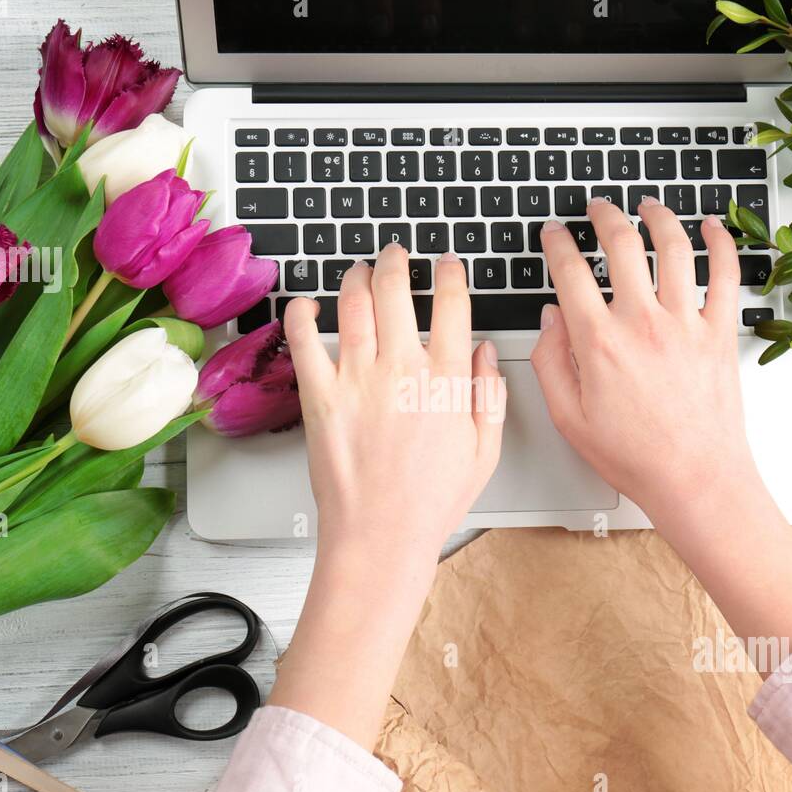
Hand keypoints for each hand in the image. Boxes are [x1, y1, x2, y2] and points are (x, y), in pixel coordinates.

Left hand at [285, 244, 505, 564]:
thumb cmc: (430, 502)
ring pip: (353, 301)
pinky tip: (307, 304)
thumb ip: (489, 395)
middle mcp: (401, 370)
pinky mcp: (320, 396)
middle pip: (396, 289)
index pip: (452, 304)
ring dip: (356, 275)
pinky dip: (302, 313)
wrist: (380, 536)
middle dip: (396, 260)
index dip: (450, 274)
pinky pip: (304, 339)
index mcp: (445, 380)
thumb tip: (483, 353)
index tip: (446, 265)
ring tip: (359, 270)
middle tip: (395, 255)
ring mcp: (357, 380)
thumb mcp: (484, 451)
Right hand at [533, 198, 791, 656]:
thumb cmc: (635, 456)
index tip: (554, 234)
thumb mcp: (569, 417)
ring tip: (649, 206)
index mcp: (599, 343)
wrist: (695, 479)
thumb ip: (550, 363)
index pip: (570, 273)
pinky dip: (721, 244)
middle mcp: (643, 323)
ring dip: (658, 218)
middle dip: (605, 216)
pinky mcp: (720, 333)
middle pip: (622, 245)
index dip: (558, 244)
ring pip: (673, 248)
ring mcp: (686, 323)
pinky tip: (712, 227)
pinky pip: (725, 275)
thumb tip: (550, 321)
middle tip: (598, 208)